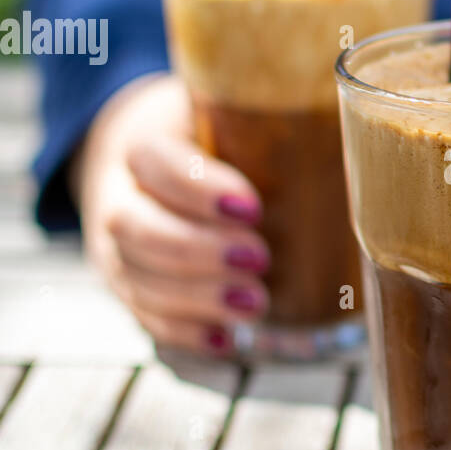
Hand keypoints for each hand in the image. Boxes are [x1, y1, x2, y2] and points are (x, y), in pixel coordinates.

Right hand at [70, 73, 269, 354]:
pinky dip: (185, 332)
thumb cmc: (200, 136)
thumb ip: (258, 113)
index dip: (198, 187)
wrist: (138, 166)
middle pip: (136, 229)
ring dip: (197, 298)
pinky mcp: (130, 289)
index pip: (153, 162)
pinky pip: (146, 317)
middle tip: (260, 258)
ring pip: (138, 279)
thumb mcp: (217, 110)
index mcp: (139, 145)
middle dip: (197, 251)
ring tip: (255, 303)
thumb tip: (333, 110)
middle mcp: (118, 200)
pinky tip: (225, 339)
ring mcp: (117, 251)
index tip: (252, 207)